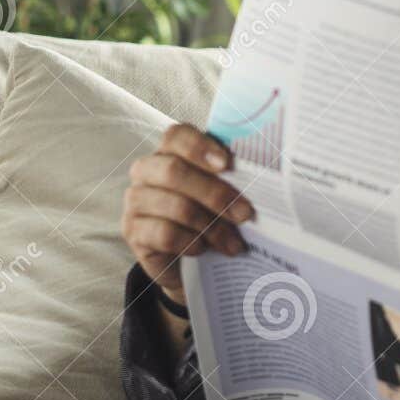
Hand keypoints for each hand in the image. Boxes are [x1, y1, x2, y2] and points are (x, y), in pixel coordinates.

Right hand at [122, 124, 252, 294]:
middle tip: (245, 214)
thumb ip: (234, 180)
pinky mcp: (132, 230)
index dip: (200, 147)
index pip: (176, 136)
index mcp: (170, 152)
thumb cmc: (210, 218)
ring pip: (175, 207)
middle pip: (174, 172)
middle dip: (215, 194)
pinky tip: (203, 249)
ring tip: (233, 244)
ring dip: (211, 227)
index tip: (228, 164)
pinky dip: (190, 242)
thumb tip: (267, 180)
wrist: (188, 262)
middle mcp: (146, 170)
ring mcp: (135, 200)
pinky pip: (165, 234)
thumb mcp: (223, 196)